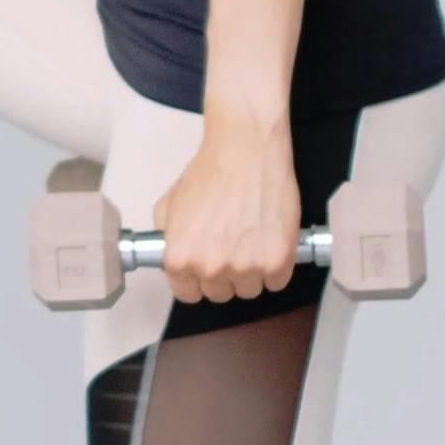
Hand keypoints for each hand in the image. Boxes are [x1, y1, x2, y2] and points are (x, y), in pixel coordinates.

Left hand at [154, 116, 301, 305]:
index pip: (187, 294)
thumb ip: (167, 238)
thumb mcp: (169, 204)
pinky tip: (269, 241)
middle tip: (230, 245)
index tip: (205, 267)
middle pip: (219, 294)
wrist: (245, 151)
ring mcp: (246, 268)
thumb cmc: (209, 172)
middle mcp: (211, 268)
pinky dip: (276, 267)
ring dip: (250, 271)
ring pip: (249, 289)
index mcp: (180, 258)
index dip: (197, 279)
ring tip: (251, 239)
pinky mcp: (277, 262)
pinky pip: (276, 282)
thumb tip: (174, 259)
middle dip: (223, 274)